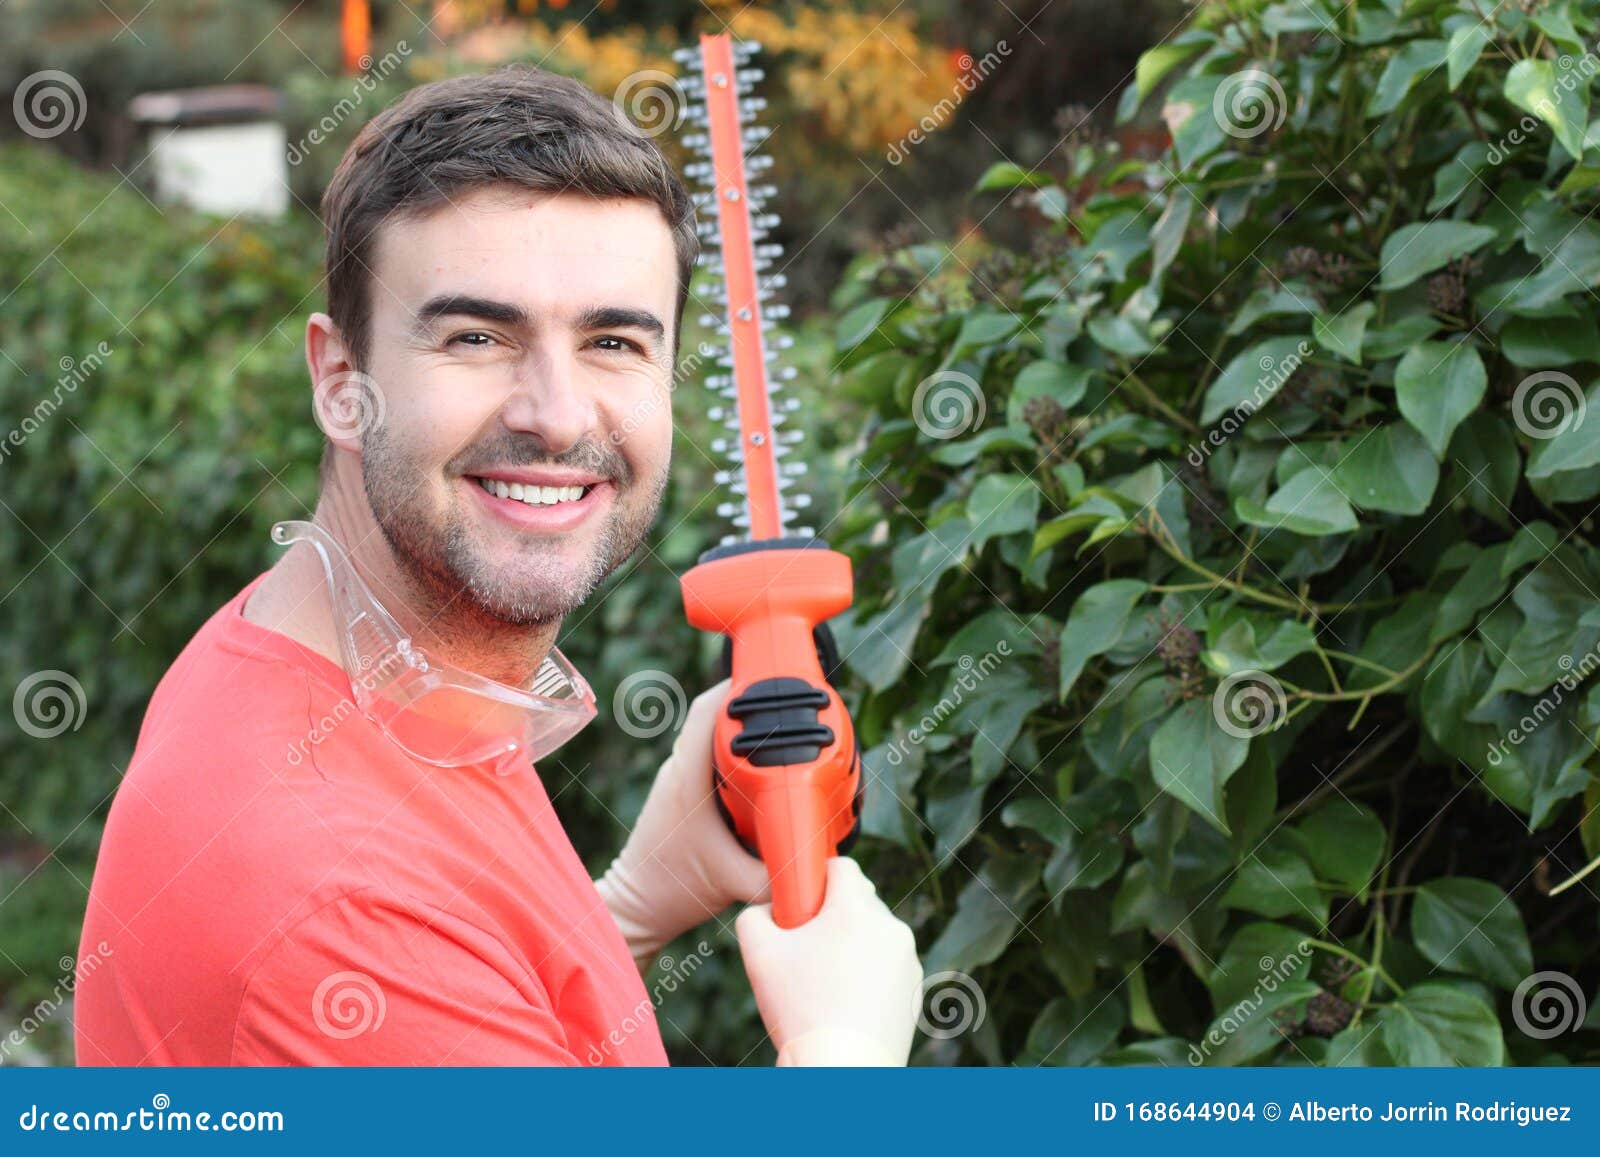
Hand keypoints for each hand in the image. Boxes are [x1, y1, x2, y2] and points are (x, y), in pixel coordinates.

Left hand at [595, 679, 770, 969]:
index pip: (706, 710)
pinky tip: (766, 770)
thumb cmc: (672, 891)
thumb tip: (821, 865)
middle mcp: (681, 769)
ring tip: (785, 732)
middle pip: (715, 716)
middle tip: (792, 706)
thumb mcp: (734, 883)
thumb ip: (778, 876)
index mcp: (687, 777)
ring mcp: (680, 779)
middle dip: (752, 705)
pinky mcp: (684, 793)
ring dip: (745, 731)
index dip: (738, 687)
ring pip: (714, 736)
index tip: (772, 680)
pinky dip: (738, 755)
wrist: (635, 909)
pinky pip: (713, 758)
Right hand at [736, 857, 923, 1065]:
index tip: (800, 904)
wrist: (842, 1071)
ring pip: (874, 936)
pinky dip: (869, 975)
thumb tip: (767, 909)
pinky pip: (888, 966)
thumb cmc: (801, 1010)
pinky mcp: (916, 989)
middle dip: (832, 917)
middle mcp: (891, 927)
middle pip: (858, 902)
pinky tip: (845, 1003)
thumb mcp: (758, 953)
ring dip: (852, 947)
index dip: (815, 879)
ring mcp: (908, 960)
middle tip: (806, 949)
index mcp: (857, 909)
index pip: (841, 866)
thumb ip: (755, 914)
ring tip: (825, 984)